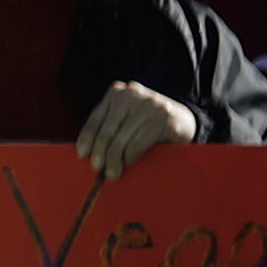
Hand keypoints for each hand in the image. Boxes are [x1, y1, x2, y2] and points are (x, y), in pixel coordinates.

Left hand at [75, 82, 202, 178]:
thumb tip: (87, 151)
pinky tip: (127, 164)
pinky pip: (137, 144)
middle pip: (106, 132)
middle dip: (100, 154)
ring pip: (120, 140)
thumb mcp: (126, 117)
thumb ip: (110, 126)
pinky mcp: (162, 120)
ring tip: (112, 173)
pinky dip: (129, 157)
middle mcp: (131, 96)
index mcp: (116, 93)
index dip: (86, 140)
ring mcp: (148, 106)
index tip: (82, 155)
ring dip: (114, 161)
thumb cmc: (148, 122)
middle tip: (98, 169)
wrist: (184, 118)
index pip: (94, 120)